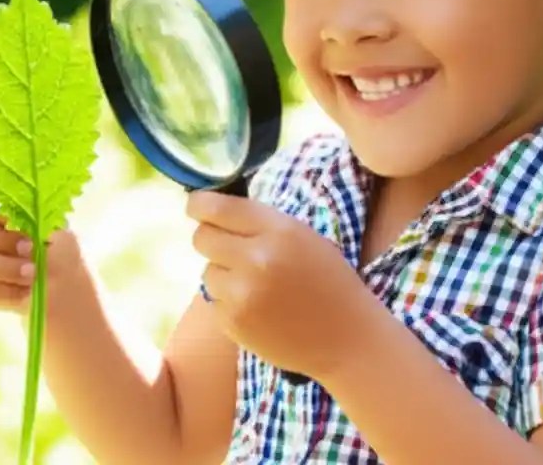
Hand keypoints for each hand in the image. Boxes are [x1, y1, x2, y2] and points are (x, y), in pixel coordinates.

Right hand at [0, 178, 83, 314]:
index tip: (11, 214)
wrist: (57, 279)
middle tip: (30, 247)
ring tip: (32, 271)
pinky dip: (6, 291)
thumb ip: (33, 216)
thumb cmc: (50, 241)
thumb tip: (23, 218)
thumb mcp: (50, 225)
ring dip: (1, 266)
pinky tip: (27, 290)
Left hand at [187, 191, 377, 379]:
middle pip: (201, 237)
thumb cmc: (329, 282)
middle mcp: (256, 258)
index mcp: (278, 230)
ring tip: (257, 286)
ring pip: (207, 271)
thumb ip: (260, 223)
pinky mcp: (233, 322)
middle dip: (211, 239)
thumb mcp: (303, 237)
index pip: (216, 207)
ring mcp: (241, 293)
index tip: (195, 207)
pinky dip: (229, 302)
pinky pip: (213, 301)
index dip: (199, 205)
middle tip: (231, 250)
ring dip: (224, 274)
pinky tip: (258, 309)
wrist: (347, 338)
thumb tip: (210, 211)